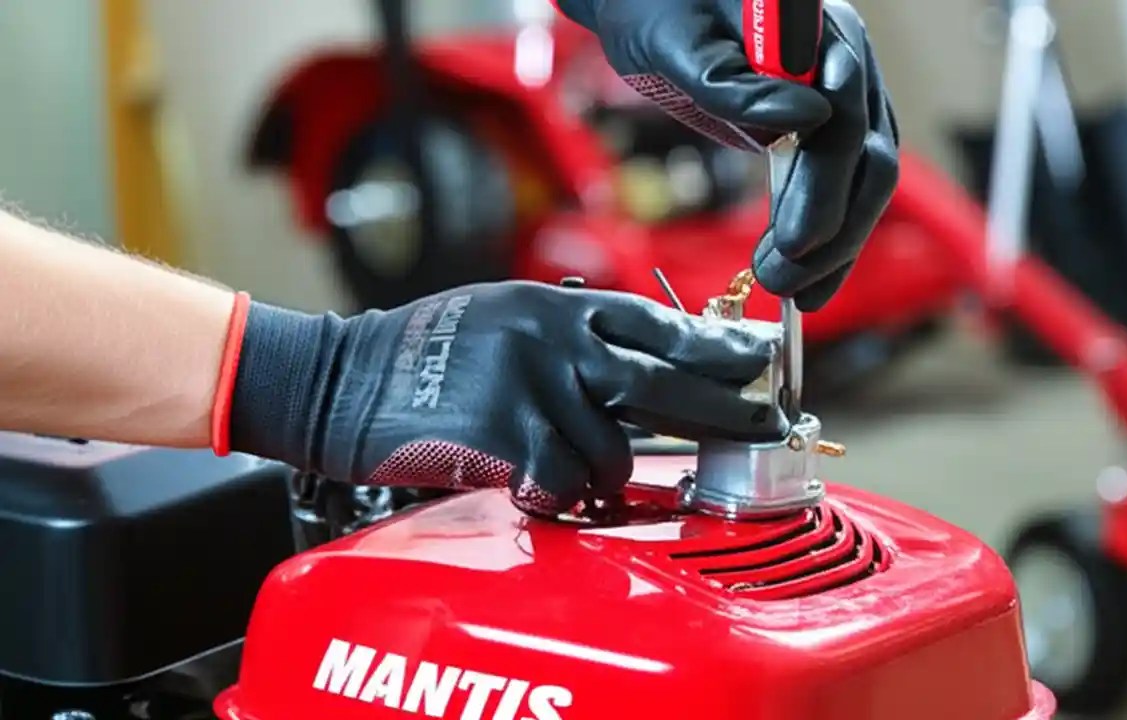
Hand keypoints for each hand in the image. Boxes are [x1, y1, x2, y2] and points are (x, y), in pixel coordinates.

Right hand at [226, 281, 783, 515]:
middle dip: (727, 412)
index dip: (722, 349)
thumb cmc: (432, 352)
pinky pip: (566, 484)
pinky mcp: (507, 438)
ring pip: (616, 454)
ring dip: (602, 474)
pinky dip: (556, 495)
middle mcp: (556, 340)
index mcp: (561, 307)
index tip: (762, 366)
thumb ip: (579, 337)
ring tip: (562, 467)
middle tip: (764, 427)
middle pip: (670, 383)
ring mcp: (533, 388)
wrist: (345, 378)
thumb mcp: (512, 317)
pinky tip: (529, 483)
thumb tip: (655, 367)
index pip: (666, 324)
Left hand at [555, 0, 899, 310]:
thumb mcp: (680, 42)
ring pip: (862, 183)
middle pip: (870, 159)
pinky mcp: (821, 130)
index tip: (796, 243)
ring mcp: (839, 98)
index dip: (826, 187)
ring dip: (834, 246)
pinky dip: (824, 236)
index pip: (845, 118)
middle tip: (787, 284)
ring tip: (792, 291)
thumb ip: (734, 83)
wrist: (646, 5)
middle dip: (836, 231)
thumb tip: (801, 119)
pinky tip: (803, 277)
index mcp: (821, 32)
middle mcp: (844, 63)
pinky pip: (837, 189)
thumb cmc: (655, 10)